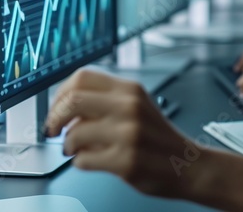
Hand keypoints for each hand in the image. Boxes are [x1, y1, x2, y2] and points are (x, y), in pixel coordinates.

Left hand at [46, 67, 242, 210]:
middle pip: (72, 101)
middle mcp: (129, 107)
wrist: (189, 165)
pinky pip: (83, 160)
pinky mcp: (126, 161)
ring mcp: (129, 134)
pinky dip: (81, 163)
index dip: (60, 94)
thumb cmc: (158, 138)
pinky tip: (93, 160)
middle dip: (54, 119)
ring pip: (73, 134)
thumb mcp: (137, 105)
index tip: (56, 108)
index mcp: (130, 89)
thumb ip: (105, 100)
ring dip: (68, 146)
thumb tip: (63, 106)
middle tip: (53, 130)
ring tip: (76, 150)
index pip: (81, 78)